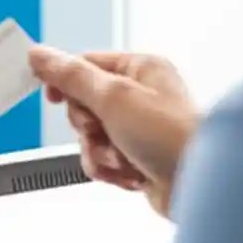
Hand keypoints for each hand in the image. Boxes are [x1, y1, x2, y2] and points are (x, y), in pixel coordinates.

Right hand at [30, 47, 199, 216]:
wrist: (202, 187)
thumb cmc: (170, 136)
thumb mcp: (112, 97)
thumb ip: (71, 76)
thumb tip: (40, 54)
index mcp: (140, 68)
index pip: (86, 65)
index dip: (66, 82)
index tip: (53, 98)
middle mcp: (141, 95)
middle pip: (84, 105)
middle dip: (87, 126)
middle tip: (102, 130)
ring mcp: (140, 129)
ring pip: (91, 137)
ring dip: (98, 152)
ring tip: (122, 158)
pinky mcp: (139, 158)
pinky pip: (104, 160)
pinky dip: (110, 170)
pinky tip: (129, 174)